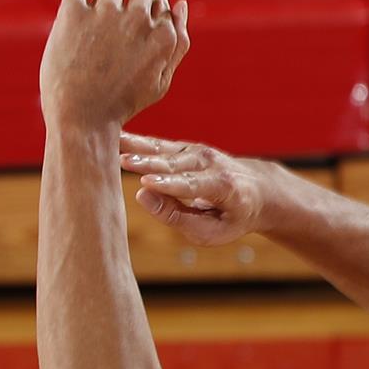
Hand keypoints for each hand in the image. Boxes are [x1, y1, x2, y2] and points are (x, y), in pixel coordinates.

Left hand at [39, 0, 190, 130]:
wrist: (80, 119)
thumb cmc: (121, 103)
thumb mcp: (161, 80)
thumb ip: (178, 42)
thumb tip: (182, 3)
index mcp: (164, 35)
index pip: (161, 0)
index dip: (146, 9)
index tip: (130, 27)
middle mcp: (139, 19)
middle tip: (112, 18)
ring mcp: (106, 14)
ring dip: (100, 1)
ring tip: (91, 29)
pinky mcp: (75, 14)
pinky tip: (73, 15)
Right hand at [119, 133, 274, 247]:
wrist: (256, 189)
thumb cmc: (230, 217)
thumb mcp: (211, 231)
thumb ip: (177, 218)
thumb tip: (141, 196)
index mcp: (225, 187)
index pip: (192, 185)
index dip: (169, 184)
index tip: (146, 182)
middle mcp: (211, 163)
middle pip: (175, 164)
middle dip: (149, 163)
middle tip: (123, 162)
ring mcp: (198, 151)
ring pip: (163, 150)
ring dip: (137, 147)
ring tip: (112, 143)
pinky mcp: (184, 147)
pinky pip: (158, 144)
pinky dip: (137, 140)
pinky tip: (116, 137)